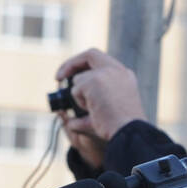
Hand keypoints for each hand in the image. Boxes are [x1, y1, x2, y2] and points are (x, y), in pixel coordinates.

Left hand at [54, 48, 147, 168]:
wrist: (129, 133)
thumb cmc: (120, 129)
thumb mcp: (109, 115)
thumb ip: (93, 110)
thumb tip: (70, 121)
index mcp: (125, 77)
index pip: (102, 61)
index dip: (85, 65)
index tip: (73, 76)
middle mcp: (117, 70)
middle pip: (90, 54)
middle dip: (71, 63)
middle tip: (58, 77)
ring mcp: (106, 73)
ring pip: (79, 79)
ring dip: (79, 97)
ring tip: (94, 112)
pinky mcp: (95, 80)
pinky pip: (76, 89)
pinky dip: (79, 103)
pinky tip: (93, 112)